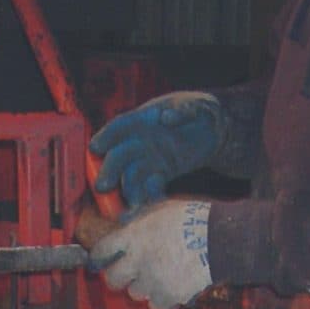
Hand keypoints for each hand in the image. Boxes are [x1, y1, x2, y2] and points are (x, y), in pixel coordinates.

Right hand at [89, 92, 225, 208]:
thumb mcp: (196, 105)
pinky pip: (150, 187)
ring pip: (131, 176)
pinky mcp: (162, 174)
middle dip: (110, 171)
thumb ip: (183, 110)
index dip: (106, 137)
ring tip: (131, 203)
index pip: (119, 127)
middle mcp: (142, 141)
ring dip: (128, 190)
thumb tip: (166, 119)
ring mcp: (151, 159)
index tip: (95, 149)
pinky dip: (151, 193)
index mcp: (144, 120)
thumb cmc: (200, 111)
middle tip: (102, 187)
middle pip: (120, 156)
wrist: (214, 130)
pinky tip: (158, 192)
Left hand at [91, 200, 213, 308]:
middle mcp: (137, 260)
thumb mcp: (161, 208)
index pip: (101, 251)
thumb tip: (124, 223)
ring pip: (135, 293)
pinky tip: (171, 286)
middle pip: (113, 279)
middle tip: (128, 273)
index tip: (101, 259)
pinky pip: (155, 305)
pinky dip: (161, 298)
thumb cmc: (192, 219)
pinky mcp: (168, 295)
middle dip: (119, 277)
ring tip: (159, 275)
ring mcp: (152, 280)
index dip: (99, 256)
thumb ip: (139, 219)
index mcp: (133, 236)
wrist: (219, 238)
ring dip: (143, 287)